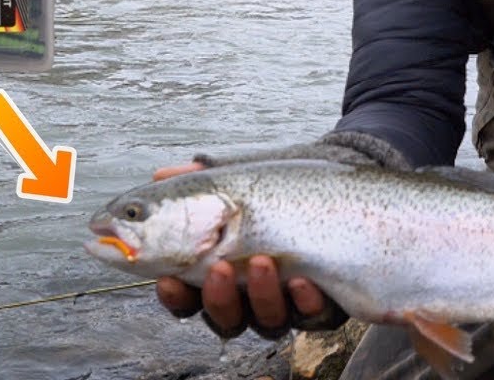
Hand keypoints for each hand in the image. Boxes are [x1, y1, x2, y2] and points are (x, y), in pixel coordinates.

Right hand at [150, 161, 329, 336]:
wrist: (333, 171)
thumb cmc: (276, 183)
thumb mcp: (238, 178)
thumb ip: (200, 181)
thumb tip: (161, 176)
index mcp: (221, 271)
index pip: (189, 298)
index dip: (176, 296)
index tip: (166, 280)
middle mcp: (252, 296)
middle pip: (226, 319)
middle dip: (218, 299)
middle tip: (219, 267)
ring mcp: (288, 302)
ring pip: (267, 322)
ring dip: (261, 296)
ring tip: (263, 261)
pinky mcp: (324, 302)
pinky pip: (313, 316)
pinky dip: (305, 302)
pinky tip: (301, 281)